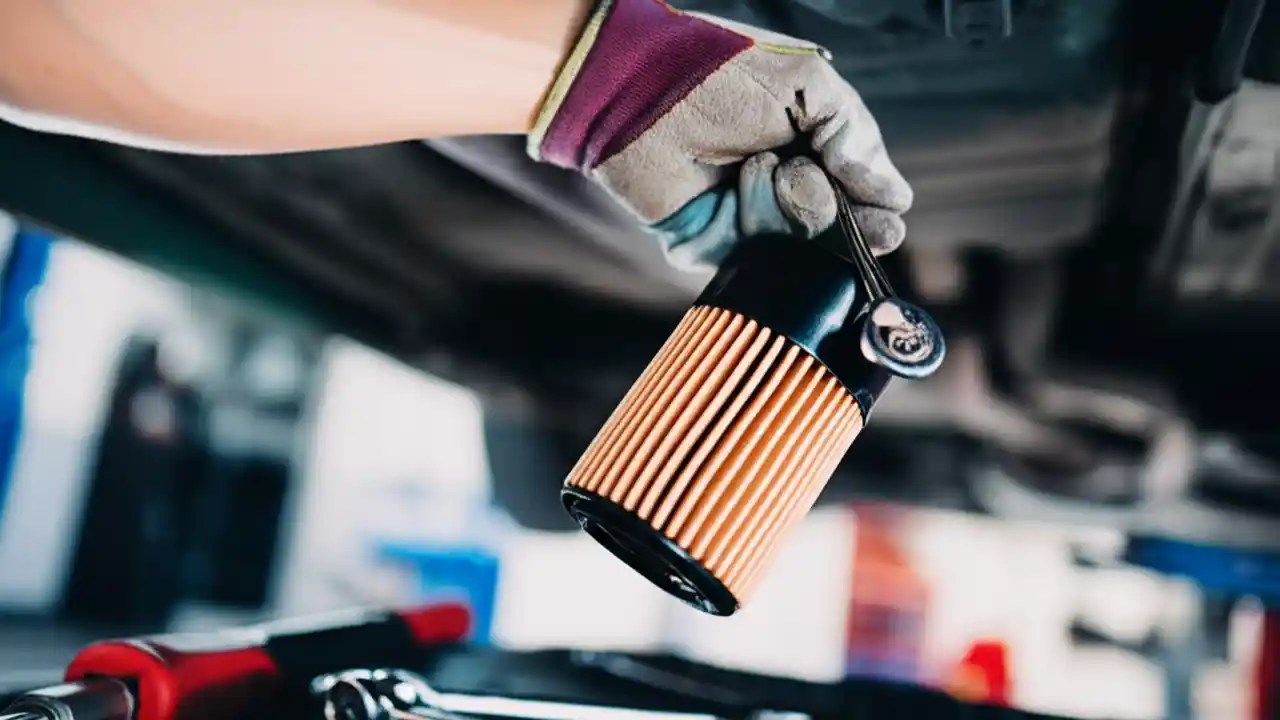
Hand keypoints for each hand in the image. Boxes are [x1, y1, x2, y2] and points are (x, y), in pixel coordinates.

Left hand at [528, 0, 911, 271]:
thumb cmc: (719, 70)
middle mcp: (785, 192)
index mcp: (812, 152)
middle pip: (839, 236)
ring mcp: (749, 222)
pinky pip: (751, 254)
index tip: (886, 216)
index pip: (863, 200)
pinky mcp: (712, 244)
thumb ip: (856, 134)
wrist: (641, 87)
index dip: (877, 214)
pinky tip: (736, 183)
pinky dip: (752, 215)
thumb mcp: (807, 83)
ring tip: (761, 164)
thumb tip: (894, 197)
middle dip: (835, 212)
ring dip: (792, 203)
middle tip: (810, 177)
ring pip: (799, 246)